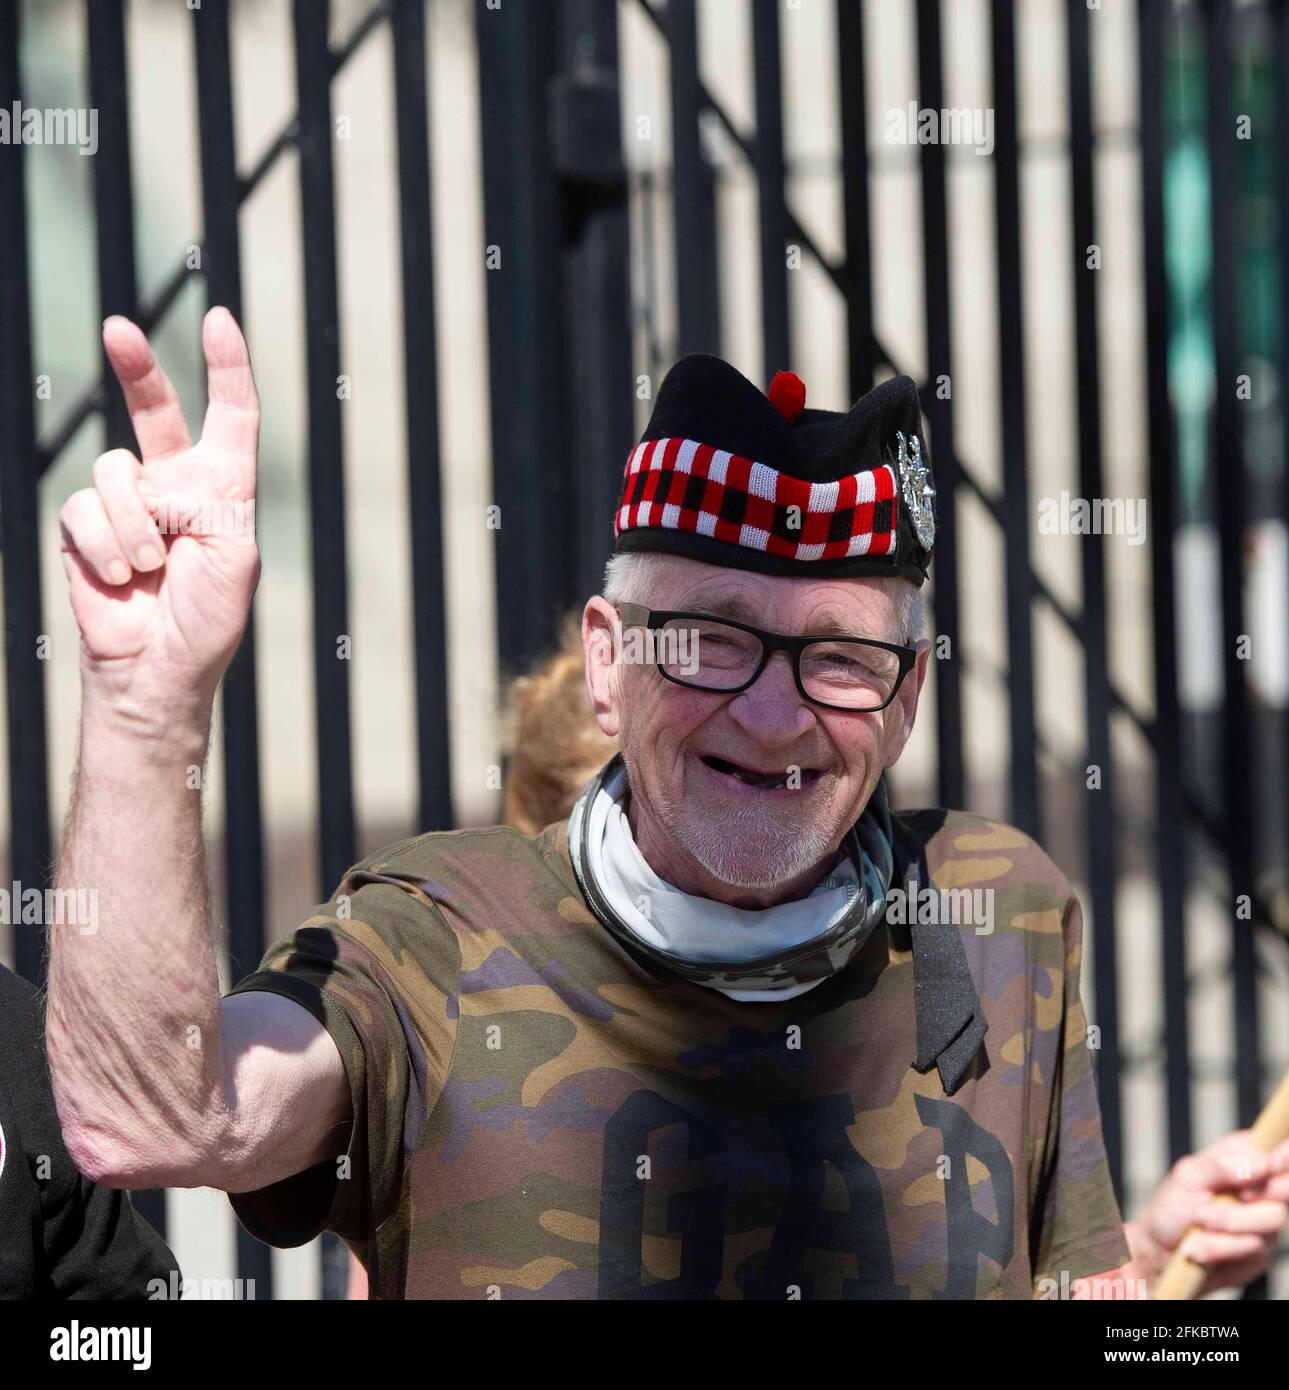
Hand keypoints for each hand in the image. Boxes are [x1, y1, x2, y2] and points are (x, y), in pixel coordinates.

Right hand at [59, 308, 260, 707]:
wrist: (158, 669)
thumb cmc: (207, 619)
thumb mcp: (234, 554)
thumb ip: (207, 500)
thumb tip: (148, 479)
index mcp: (223, 488)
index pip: (230, 417)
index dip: (226, 368)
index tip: (217, 318)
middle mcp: (174, 485)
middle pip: (154, 411)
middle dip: (136, 367)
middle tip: (118, 328)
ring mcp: (126, 505)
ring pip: (114, 471)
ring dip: (134, 524)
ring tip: (148, 567)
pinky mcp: (84, 528)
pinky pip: (83, 508)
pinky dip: (105, 545)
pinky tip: (120, 578)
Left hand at [1128, 1132, 1288, 1294]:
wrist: (1160, 1252)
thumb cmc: (1173, 1206)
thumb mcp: (1188, 1176)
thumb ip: (1222, 1166)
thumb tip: (1262, 1162)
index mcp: (1243, 1159)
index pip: (1277, 1150)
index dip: (1284, 1155)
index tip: (1275, 1160)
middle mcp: (1259, 1189)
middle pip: (1285, 1186)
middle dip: (1266, 1192)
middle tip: (1240, 1196)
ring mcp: (1263, 1222)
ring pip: (1272, 1218)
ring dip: (1229, 1221)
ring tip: (1199, 1219)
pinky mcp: (1260, 1252)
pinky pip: (1252, 1247)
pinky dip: (1219, 1245)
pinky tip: (1198, 1245)